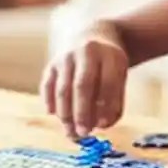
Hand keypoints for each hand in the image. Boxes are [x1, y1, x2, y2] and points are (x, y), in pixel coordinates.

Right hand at [39, 24, 128, 138]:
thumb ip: (114, 100)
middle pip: (83, 85)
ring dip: (65, 114)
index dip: (106, 105)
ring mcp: (67, 57)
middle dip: (82, 113)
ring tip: (71, 132)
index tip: (103, 125)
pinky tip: (53, 114)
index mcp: (110, 55)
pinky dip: (49, 101)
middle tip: (84, 133)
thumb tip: (102, 125)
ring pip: (63, 88)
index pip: (109, 82)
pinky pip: (48, 85)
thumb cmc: (107, 65)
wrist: (89, 34)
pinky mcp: (52, 63)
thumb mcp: (119, 75)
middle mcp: (87, 52)